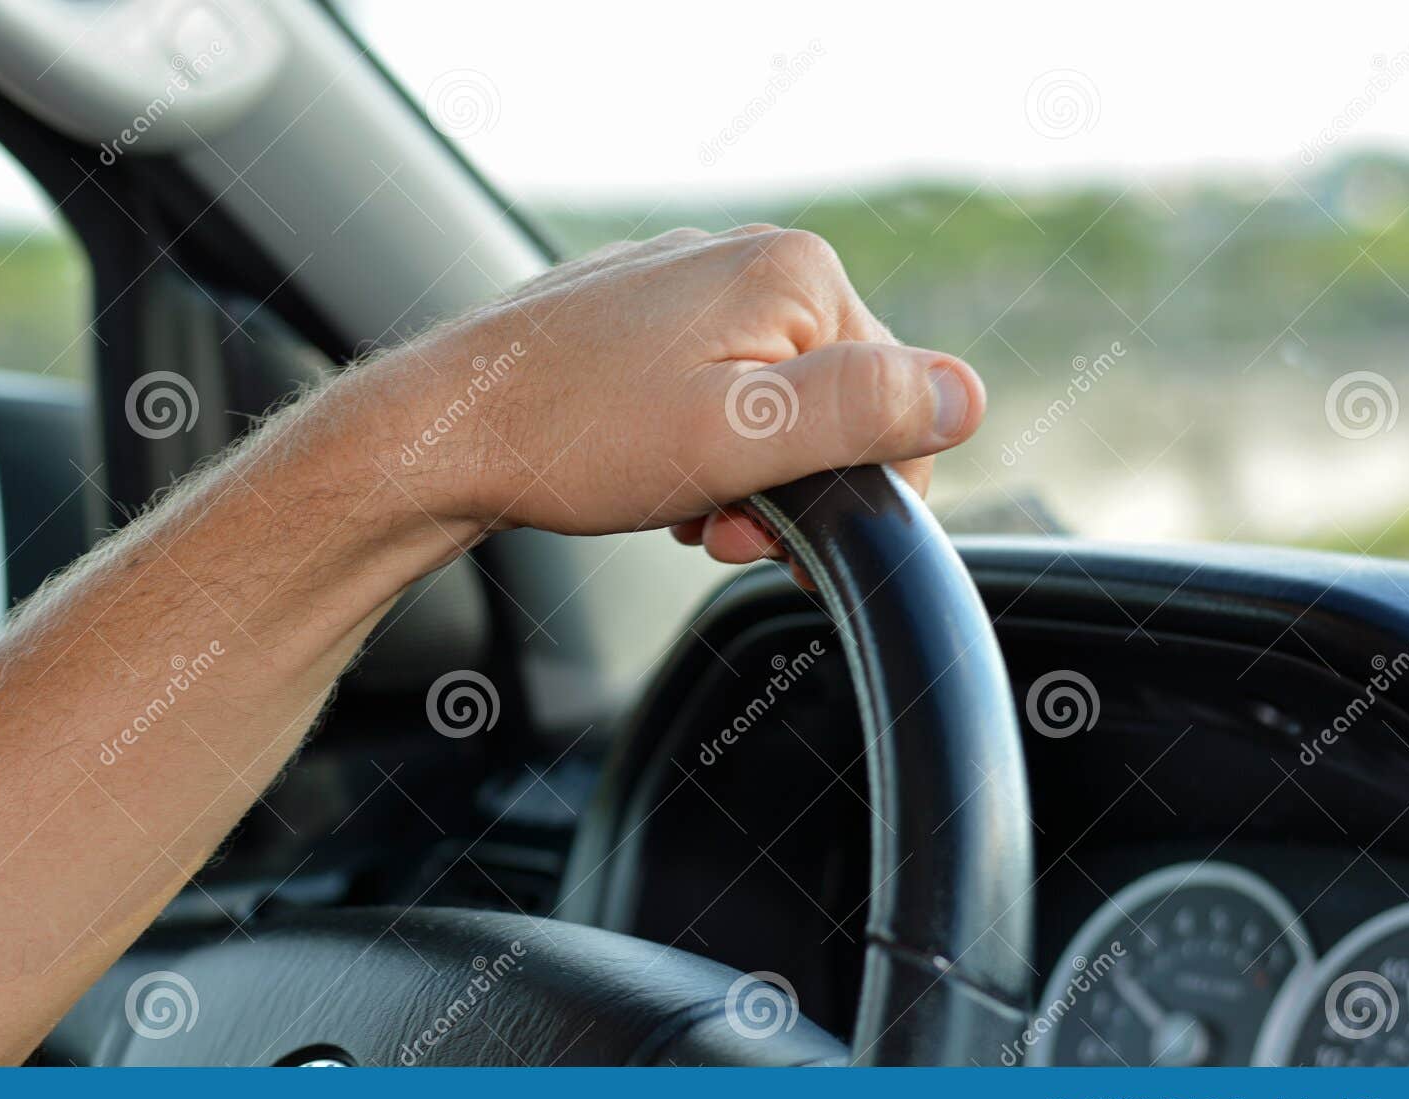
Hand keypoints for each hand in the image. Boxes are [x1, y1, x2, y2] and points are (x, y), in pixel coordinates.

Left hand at [379, 226, 985, 564]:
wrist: (445, 434)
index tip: (775, 531)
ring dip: (738, 477)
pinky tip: (649, 475)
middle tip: (713, 524)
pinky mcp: (646, 315)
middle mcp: (746, 258)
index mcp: (794, 274)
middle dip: (785, 484)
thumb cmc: (576, 437)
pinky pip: (714, 391)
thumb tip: (964, 396)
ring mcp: (689, 283)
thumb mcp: (741, 440)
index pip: (896, 396)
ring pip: (769, 405)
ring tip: (674, 503)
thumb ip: (863, 412)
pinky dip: (697, 449)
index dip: (852, 487)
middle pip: (830, 401)